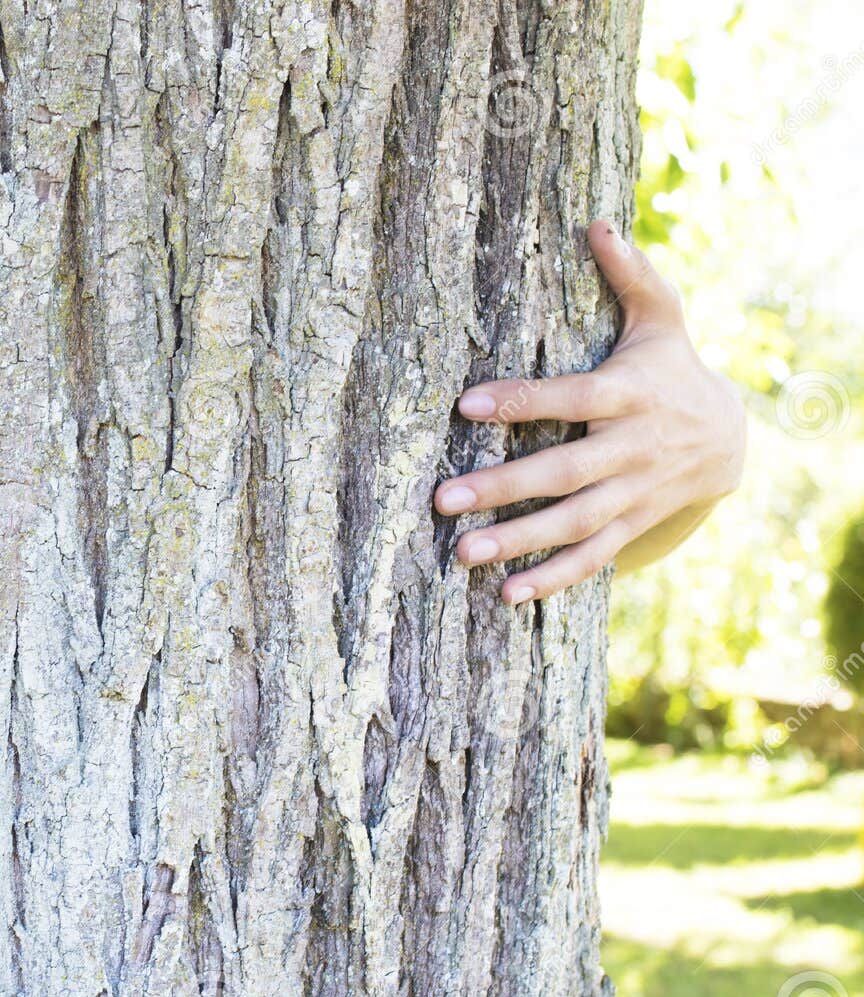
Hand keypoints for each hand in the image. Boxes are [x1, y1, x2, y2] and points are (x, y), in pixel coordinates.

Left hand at [434, 220, 745, 603]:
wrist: (731, 437)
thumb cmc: (670, 368)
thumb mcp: (660, 318)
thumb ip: (630, 275)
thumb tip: (596, 223)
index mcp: (628, 393)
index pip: (570, 396)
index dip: (520, 399)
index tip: (464, 403)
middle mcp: (631, 448)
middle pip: (562, 472)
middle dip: (502, 488)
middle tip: (443, 499)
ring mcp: (632, 494)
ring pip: (572, 523)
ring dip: (517, 543)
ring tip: (461, 554)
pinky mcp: (632, 525)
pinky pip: (592, 557)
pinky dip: (552, 579)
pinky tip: (506, 594)